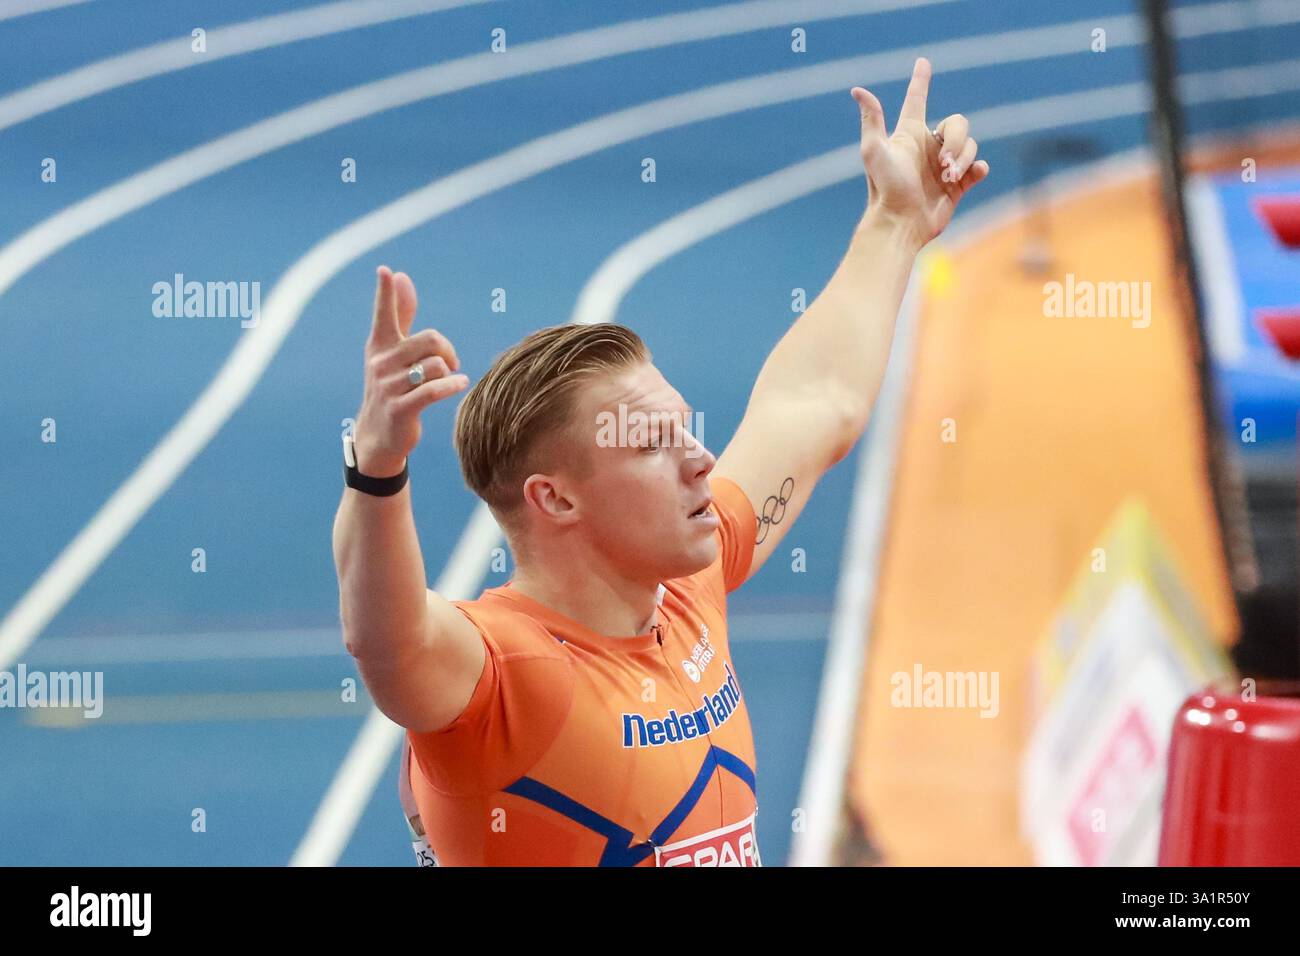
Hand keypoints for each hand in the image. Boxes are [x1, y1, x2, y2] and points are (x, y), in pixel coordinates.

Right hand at [352, 266, 467, 476]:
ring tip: (450, 378)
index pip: (384, 314)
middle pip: (430, 340)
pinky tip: (460, 383)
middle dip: (448, 350)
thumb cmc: (392, 387)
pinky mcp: (400, 408)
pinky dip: (451, 385)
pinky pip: (433, 389)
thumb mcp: (392, 351)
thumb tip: (400, 275)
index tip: (385, 270)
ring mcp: (389, 386)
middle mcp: (381, 363)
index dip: (385, 293)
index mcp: (380, 345)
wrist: (379, 435)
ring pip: (435, 365)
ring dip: (449, 372)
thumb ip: (401, 315)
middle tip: (451, 363)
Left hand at [850, 57, 989, 248]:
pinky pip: (977, 167)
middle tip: (943, 164)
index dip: (920, 81)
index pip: (917, 101)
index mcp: (909, 135)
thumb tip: (857, 90)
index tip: (922, 62)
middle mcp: (928, 147)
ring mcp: (944, 166)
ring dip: (964, 158)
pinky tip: (974, 173)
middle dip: (957, 139)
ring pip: (970, 146)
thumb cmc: (884, 189)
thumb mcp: (874, 152)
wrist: (899, 224)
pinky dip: (978, 168)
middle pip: (958, 123)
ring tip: (948, 177)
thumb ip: (872, 120)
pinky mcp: (957, 186)